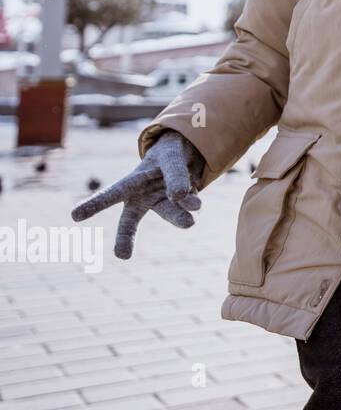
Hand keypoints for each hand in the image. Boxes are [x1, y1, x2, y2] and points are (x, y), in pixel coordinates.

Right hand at [70, 130, 205, 258]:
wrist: (188, 154)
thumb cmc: (170, 155)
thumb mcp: (172, 158)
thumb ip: (176, 176)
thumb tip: (180, 197)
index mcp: (131, 183)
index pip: (112, 194)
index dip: (95, 204)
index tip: (74, 216)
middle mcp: (143, 198)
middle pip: (130, 220)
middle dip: (125, 236)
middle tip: (122, 256)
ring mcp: (162, 203)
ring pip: (168, 214)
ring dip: (179, 218)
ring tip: (189, 223)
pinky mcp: (182, 206)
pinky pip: (190, 205)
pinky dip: (194, 202)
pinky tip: (196, 202)